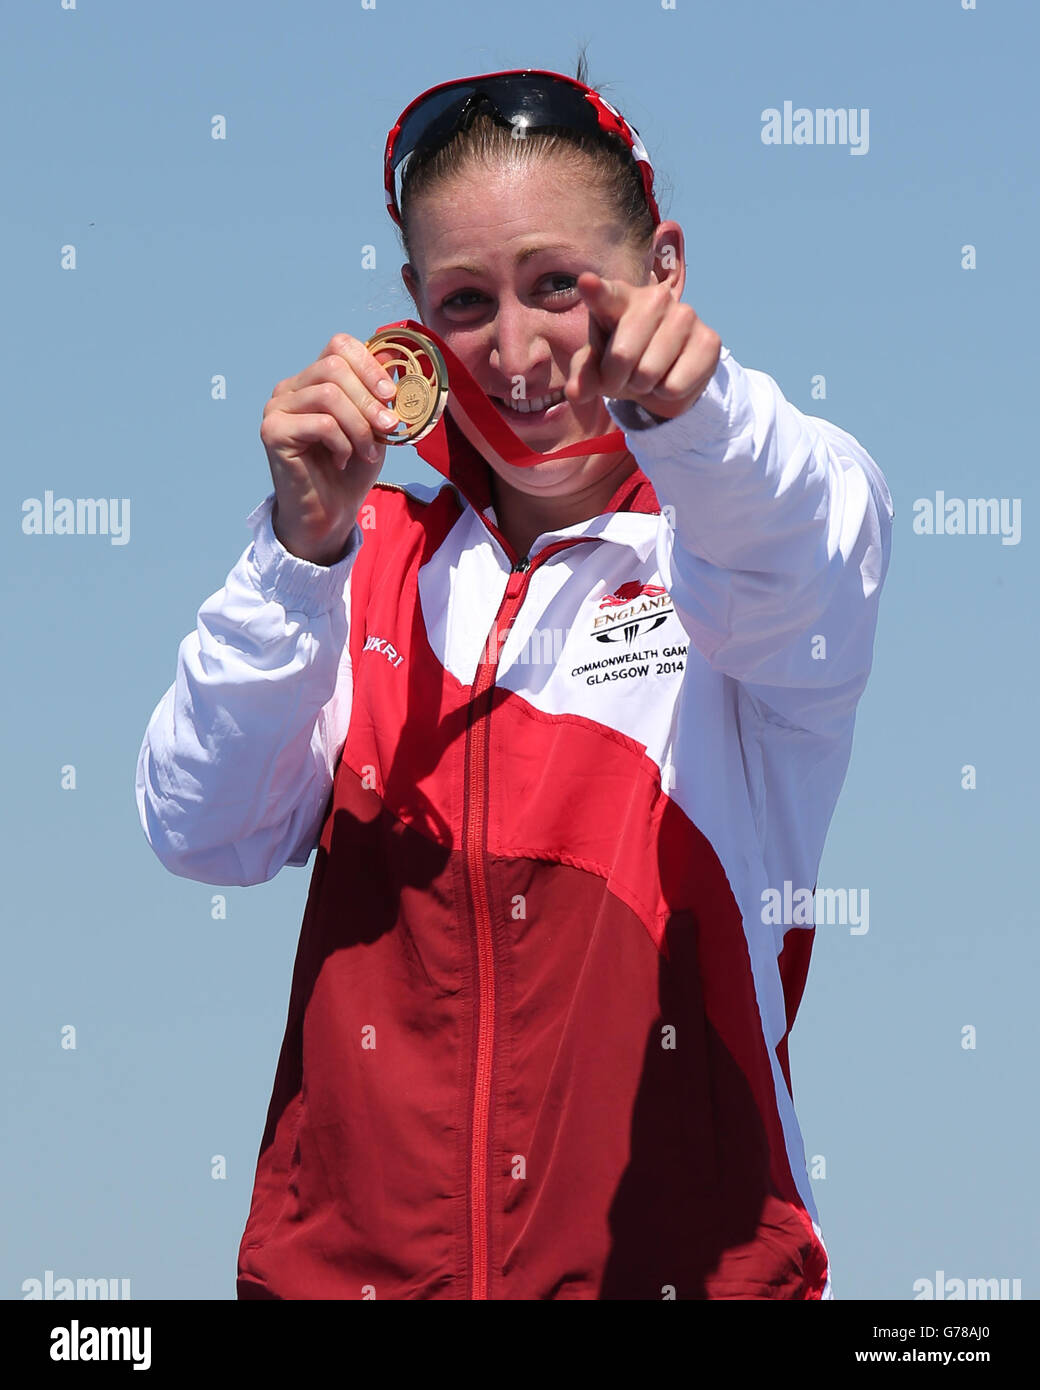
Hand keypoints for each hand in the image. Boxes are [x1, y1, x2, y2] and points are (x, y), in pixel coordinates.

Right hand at [259, 333, 401, 563]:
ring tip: (366, 452)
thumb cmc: (352, 470)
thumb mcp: (375, 426)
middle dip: (369, 399)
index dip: (370, 365)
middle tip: (388, 429)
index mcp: (313, 379)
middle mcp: (290, 388)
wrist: (330, 514)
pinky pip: (321, 423)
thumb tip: (394, 359)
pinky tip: (342, 461)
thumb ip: (379, 393)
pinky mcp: (273, 431)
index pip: (339, 346)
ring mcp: (277, 407)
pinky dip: (342, 444)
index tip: (391, 396)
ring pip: (329, 395)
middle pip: (334, 366)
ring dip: (359, 427)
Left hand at [565, 272, 720, 420]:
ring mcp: (685, 315)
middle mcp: (654, 298)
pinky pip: (674, 386)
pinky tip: (672, 376)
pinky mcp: (709, 340)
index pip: (605, 294)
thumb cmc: (624, 363)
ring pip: (649, 373)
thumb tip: (576, 393)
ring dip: (643, 387)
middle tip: (624, 375)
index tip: (586, 283)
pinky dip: (667, 393)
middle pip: (622, 355)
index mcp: (619, 298)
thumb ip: (584, 376)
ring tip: (648, 375)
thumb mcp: (597, 368)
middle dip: (616, 378)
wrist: (665, 378)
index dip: (596, 291)